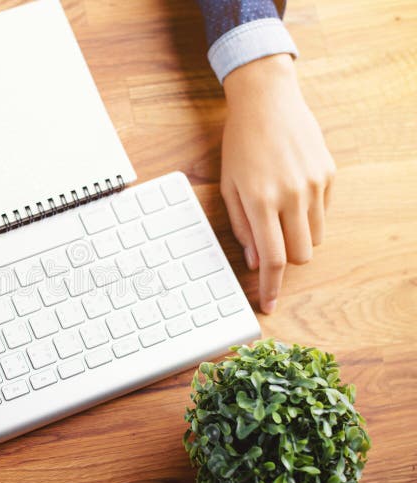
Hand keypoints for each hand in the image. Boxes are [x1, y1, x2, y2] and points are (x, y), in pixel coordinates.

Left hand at [221, 54, 334, 313]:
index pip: (272, 258)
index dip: (271, 287)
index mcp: (261, 200)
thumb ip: (241, 226)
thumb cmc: (241, 144)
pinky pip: (324, 212)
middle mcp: (292, 195)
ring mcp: (315, 185)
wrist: (267, 101)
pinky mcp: (329, 174)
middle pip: (301, 254)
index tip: (269, 304)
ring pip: (316, 238)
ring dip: (298, 237)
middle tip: (271, 243)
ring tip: (279, 211)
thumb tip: (254, 261)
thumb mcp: (228, 186)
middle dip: (286, 259)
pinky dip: (309, 214)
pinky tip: (292, 191)